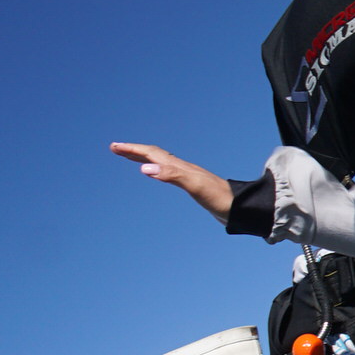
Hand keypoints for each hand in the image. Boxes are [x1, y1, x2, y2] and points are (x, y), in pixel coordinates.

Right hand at [112, 143, 233, 223]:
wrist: (239, 207)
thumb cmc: (218, 197)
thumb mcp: (194, 186)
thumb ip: (171, 175)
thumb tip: (144, 168)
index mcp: (179, 166)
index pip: (151, 153)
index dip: (132, 149)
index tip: (114, 147)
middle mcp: (182, 168)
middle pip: (154, 154)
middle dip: (134, 150)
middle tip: (115, 148)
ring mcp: (187, 176)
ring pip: (161, 161)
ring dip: (144, 157)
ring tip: (130, 156)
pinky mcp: (192, 185)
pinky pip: (168, 172)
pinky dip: (157, 168)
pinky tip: (157, 173)